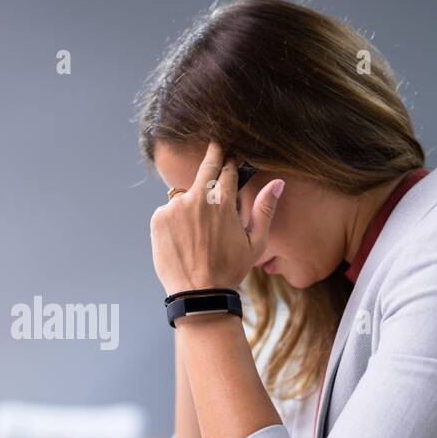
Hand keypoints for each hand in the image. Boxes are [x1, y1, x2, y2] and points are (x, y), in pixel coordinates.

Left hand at [150, 142, 283, 295]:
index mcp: (223, 202)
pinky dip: (173, 220)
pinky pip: (167, 211)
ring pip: (184, 196)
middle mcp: (198, 199)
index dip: (230, 162)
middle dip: (213, 154)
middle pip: (205, 168)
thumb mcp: (256, 243)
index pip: (227, 170)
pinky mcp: (158, 218)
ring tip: (196, 232)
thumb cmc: (229, 270)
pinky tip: (181, 239)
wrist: (197, 293)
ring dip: (190, 204)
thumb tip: (277, 182)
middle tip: (215, 144)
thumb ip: (265, 209)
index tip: (231, 156)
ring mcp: (175, 207)